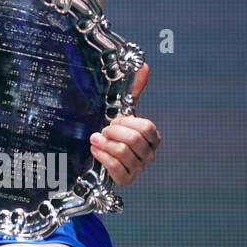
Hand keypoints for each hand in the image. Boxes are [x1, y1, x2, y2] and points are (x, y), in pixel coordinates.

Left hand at [90, 61, 159, 186]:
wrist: (96, 153)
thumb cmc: (113, 131)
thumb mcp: (122, 110)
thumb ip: (134, 89)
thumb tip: (144, 65)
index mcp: (152, 137)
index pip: (147, 128)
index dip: (127, 122)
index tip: (114, 119)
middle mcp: (149, 155)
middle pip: (134, 141)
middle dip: (113, 132)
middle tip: (102, 130)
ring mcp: (139, 169)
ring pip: (123, 154)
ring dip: (104, 144)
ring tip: (95, 139)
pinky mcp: (126, 181)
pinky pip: (116, 169)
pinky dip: (102, 157)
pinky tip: (95, 151)